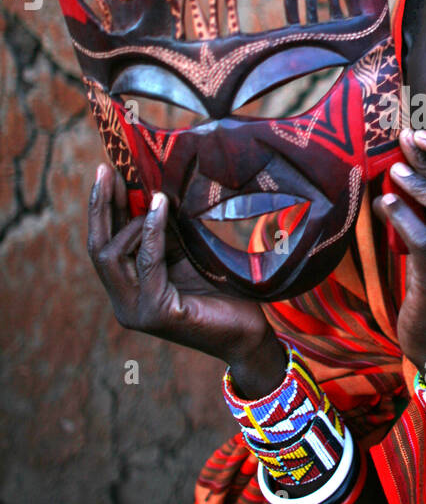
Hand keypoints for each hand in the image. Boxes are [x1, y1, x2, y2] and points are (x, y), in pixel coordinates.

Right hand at [87, 165, 285, 394]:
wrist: (249, 333)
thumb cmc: (222, 292)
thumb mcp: (187, 254)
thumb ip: (165, 233)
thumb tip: (154, 189)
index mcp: (129, 290)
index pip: (104, 245)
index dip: (101, 209)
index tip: (105, 171)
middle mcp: (125, 303)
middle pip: (99, 249)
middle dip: (100, 207)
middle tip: (107, 170)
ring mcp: (137, 312)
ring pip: (114, 255)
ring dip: (132, 220)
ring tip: (155, 194)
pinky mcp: (157, 314)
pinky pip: (147, 263)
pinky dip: (151, 232)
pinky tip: (161, 207)